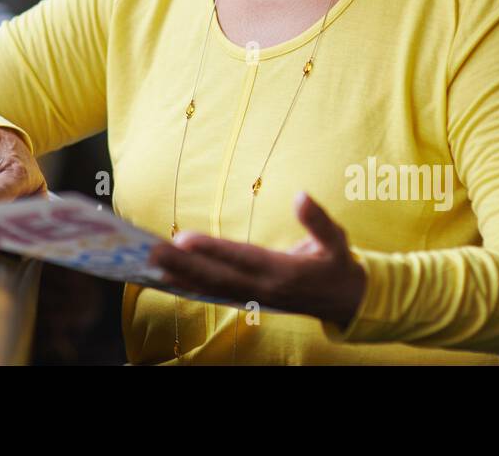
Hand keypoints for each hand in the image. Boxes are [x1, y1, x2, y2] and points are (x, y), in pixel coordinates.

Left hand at [147, 191, 366, 327]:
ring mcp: (255, 296)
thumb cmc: (339, 265)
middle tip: (151, 251)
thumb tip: (301, 195)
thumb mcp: (338, 241)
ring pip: (212, 287)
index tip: (183, 239)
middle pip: (217, 276)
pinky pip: (215, 293)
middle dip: (182, 264)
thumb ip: (318, 221)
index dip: (212, 249)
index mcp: (283, 271)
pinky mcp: (250, 299)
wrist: (347, 303)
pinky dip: (191, 286)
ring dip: (180, 276)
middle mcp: (264, 287)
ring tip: (150, 263)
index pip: (240, 257)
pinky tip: (168, 278)